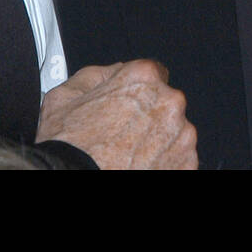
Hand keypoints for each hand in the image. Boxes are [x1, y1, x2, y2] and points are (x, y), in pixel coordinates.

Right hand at [36, 59, 197, 168]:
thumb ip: (96, 75)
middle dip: (147, 115)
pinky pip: (179, 160)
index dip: (135, 89)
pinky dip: (164, 164)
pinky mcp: (187, 166)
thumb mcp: (64, 96)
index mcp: (144, 78)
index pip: (151, 73)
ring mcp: (182, 137)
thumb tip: (111, 72)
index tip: (126, 103)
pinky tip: (137, 167)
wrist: (73, 179)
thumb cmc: (70, 148)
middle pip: (164, 103)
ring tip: (127, 156)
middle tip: (121, 134)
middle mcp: (169, 103)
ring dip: (158, 141)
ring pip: (174, 132)